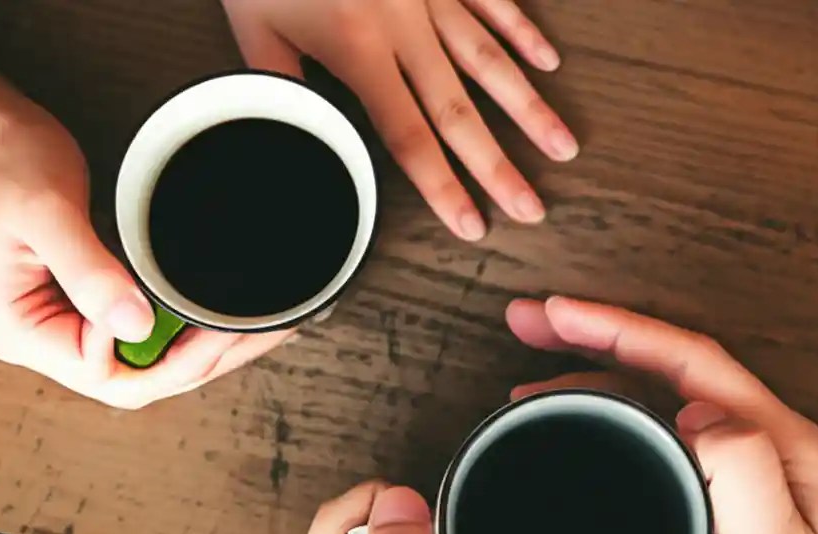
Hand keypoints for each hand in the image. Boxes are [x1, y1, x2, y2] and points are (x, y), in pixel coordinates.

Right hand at [0, 111, 289, 408]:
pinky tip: (218, 318)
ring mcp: (60, 324)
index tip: (207, 325)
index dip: (162, 359)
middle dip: (194, 364)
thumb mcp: (49, 212)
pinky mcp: (81, 306)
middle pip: (130, 380)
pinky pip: (138, 333)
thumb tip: (136, 325)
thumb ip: (89, 272)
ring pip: (140, 363)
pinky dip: (180, 331)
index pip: (103, 374)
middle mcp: (37, 339)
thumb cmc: (7, 162)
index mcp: (17, 330)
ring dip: (196, 353)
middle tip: (251, 335)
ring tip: (254, 331)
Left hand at [222, 0, 577, 240]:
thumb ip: (279, 86)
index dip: (443, 186)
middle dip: (498, 165)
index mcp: (357, 49)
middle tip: (533, 207)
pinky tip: (548, 61)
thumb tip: (294, 136)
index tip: (473, 224)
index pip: (407, 135)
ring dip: (529, 107)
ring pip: (489, 58)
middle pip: (459, 110)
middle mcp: (404, 25)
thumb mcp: (253, 24)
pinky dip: (521, 30)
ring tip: (564, 147)